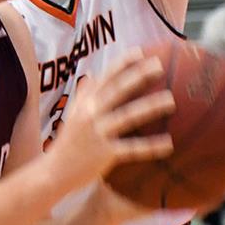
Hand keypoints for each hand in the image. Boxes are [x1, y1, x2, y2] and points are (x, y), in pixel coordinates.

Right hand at [44, 51, 174, 184]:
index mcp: (85, 103)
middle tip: (160, 66)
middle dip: (139, 76)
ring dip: (150, 107)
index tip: (141, 52)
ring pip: (128, 116)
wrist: (54, 172)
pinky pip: (132, 149)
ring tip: (170, 100)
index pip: (106, 78)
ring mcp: (98, 133)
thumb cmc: (67, 142)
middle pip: (118, 91)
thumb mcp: (73, 114)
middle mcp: (91, 115)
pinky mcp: (106, 154)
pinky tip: (168, 143)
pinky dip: (151, 146)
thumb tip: (94, 74)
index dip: (123, 63)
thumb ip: (84, 94)